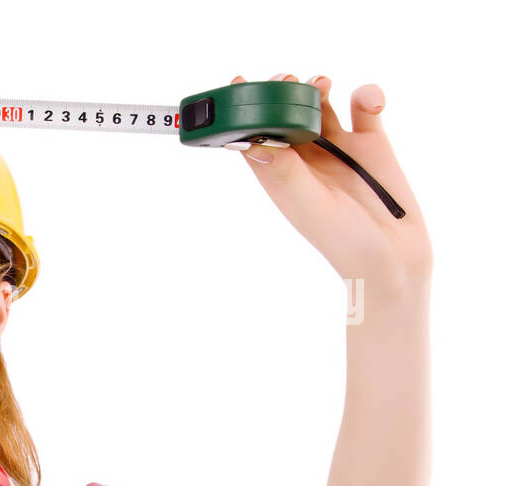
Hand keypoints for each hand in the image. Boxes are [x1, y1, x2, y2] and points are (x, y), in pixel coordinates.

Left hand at [232, 73, 431, 292]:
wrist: (395, 257)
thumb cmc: (345, 243)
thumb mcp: (312, 208)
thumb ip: (287, 175)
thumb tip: (252, 144)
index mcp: (280, 176)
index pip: (253, 138)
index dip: (243, 112)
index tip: (239, 83)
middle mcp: (305, 159)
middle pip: (286, 114)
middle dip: (284, 92)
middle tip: (287, 78)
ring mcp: (337, 148)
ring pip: (322, 104)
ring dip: (319, 87)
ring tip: (322, 83)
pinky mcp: (371, 143)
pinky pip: (363, 108)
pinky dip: (367, 95)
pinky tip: (370, 104)